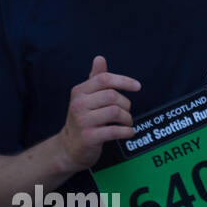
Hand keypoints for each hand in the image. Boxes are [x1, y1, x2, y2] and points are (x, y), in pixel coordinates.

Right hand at [57, 56, 140, 170]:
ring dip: (127, 118)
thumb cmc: (82, 120)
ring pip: (115, 112)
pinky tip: (128, 133)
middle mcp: (78, 104)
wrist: (69, 148)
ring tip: (127, 123)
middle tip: (126, 112)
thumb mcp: (85, 98)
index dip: (123, 81)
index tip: (137, 86)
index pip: (104, 79)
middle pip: (111, 96)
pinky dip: (127, 132)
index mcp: (79, 91)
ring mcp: (83, 121)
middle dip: (125, 104)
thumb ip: (95, 79)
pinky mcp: (89, 137)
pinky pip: (115, 131)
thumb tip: (100, 58)